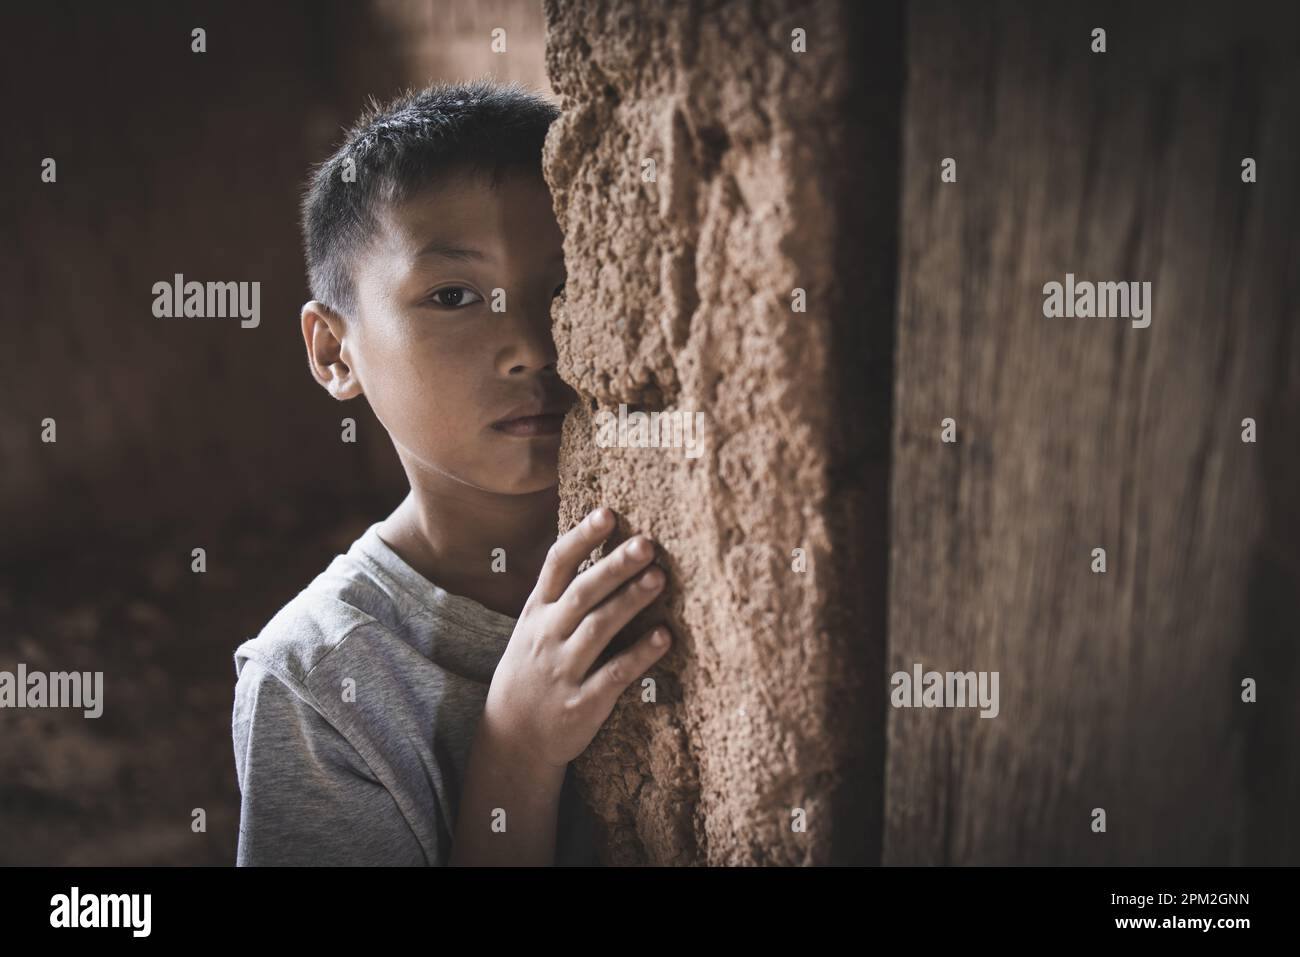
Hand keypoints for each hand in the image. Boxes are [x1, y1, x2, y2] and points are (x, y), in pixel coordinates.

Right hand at [484, 507, 672, 770]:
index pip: (557, 565)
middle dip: (614, 566)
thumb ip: (563, 593)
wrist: (512, 738)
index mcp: (537, 611)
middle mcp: (547, 636)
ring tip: (659, 578)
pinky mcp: (582, 704)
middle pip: (582, 593)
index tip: (608, 513)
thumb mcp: (534, 627)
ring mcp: (563, 670)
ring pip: (598, 629)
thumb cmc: (534, 670)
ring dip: (629, 602)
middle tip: (646, 543)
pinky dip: (640, 656)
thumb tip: (605, 547)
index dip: (582, 537)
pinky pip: (614, 676)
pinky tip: (665, 637)